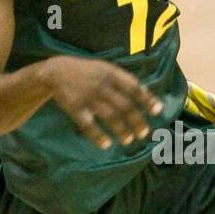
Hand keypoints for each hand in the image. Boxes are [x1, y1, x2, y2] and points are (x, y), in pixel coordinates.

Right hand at [42, 56, 163, 148]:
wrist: (56, 71)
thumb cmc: (87, 71)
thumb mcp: (105, 68)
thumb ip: (123, 79)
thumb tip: (145, 92)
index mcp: (111, 74)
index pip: (134, 88)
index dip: (147, 99)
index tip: (157, 111)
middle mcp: (102, 86)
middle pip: (124, 106)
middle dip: (136, 121)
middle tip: (144, 133)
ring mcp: (89, 97)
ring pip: (109, 117)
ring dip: (121, 130)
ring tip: (128, 140)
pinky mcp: (76, 108)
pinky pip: (88, 125)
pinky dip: (97, 136)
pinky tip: (106, 145)